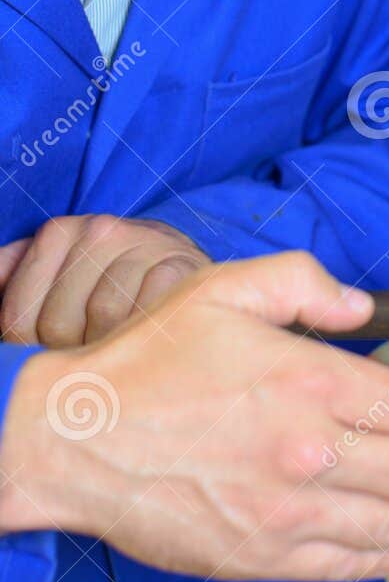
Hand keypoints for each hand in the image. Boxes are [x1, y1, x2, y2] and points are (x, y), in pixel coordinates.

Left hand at [0, 215, 207, 346]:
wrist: (173, 254)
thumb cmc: (103, 271)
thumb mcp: (54, 265)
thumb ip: (12, 274)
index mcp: (58, 232)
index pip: (19, 318)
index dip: (31, 347)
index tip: (51, 345)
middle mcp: (99, 231)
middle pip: (59, 324)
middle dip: (69, 350)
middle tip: (86, 349)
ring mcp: (143, 245)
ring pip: (103, 322)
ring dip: (106, 346)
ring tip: (114, 343)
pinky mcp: (178, 265)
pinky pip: (146, 316)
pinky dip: (140, 335)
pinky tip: (141, 333)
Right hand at [0, 250, 388, 580]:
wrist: (77, 437)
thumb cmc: (150, 362)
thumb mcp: (229, 288)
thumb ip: (306, 284)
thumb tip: (360, 306)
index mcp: (313, 380)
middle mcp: (312, 449)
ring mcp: (289, 510)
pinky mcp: (262, 554)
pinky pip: (346, 563)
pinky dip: (387, 558)